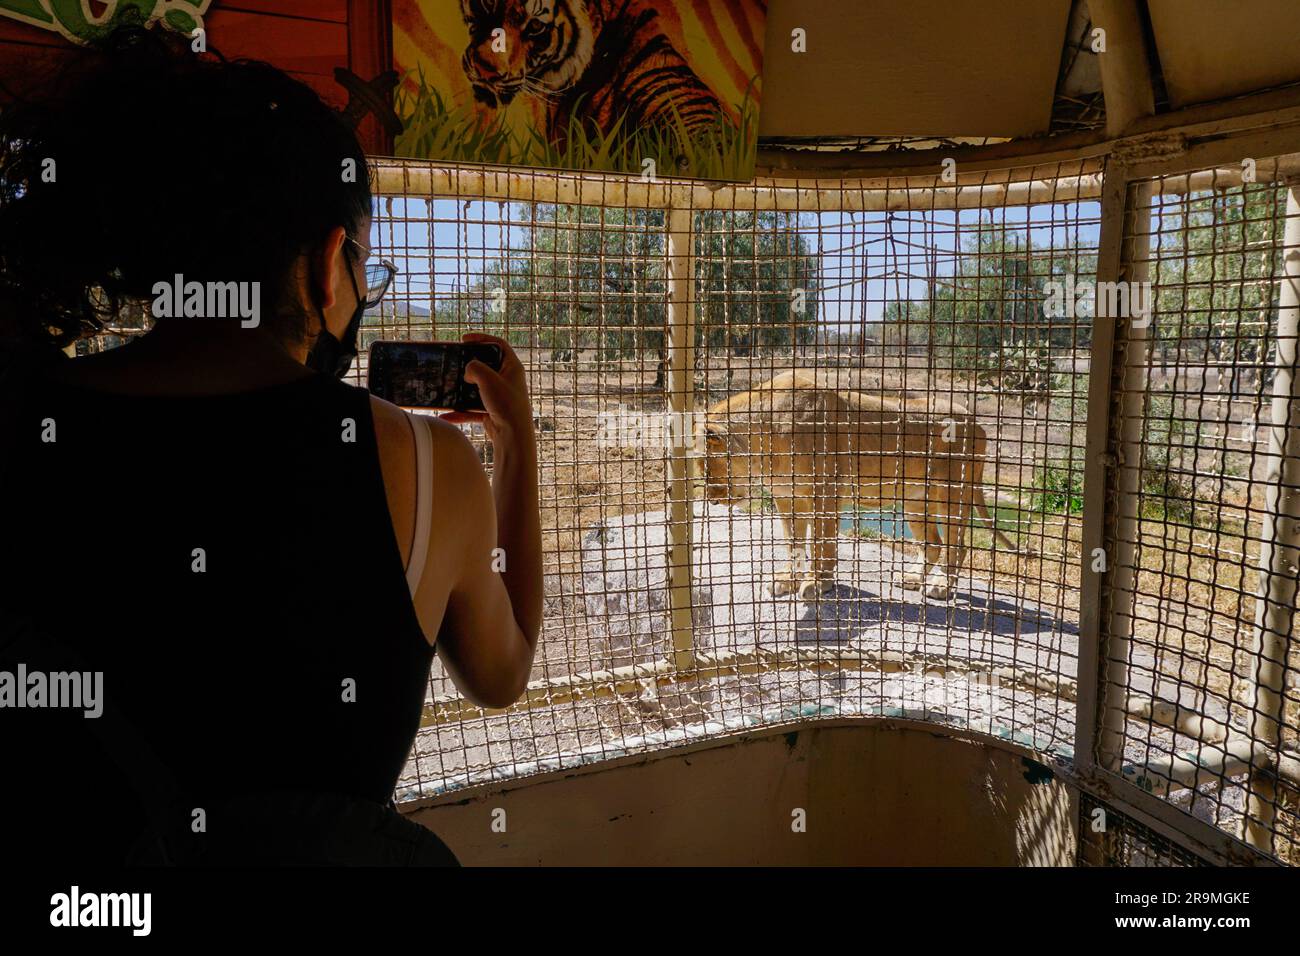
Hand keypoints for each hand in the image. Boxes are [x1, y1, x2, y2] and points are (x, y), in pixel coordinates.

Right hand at [440, 332, 533, 451]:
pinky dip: (460, 412)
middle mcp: (507, 380)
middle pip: (485, 366)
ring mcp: (499, 396)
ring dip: (462, 388)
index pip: (498, 345)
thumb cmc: (506, 404)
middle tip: (455, 362)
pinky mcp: (491, 411)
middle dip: (469, 365)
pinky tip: (446, 415)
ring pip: (476, 387)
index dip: (482, 338)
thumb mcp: (488, 379)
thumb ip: (475, 367)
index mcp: (512, 367)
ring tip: (448, 385)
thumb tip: (468, 371)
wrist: (512, 436)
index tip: (464, 339)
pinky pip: (472, 409)